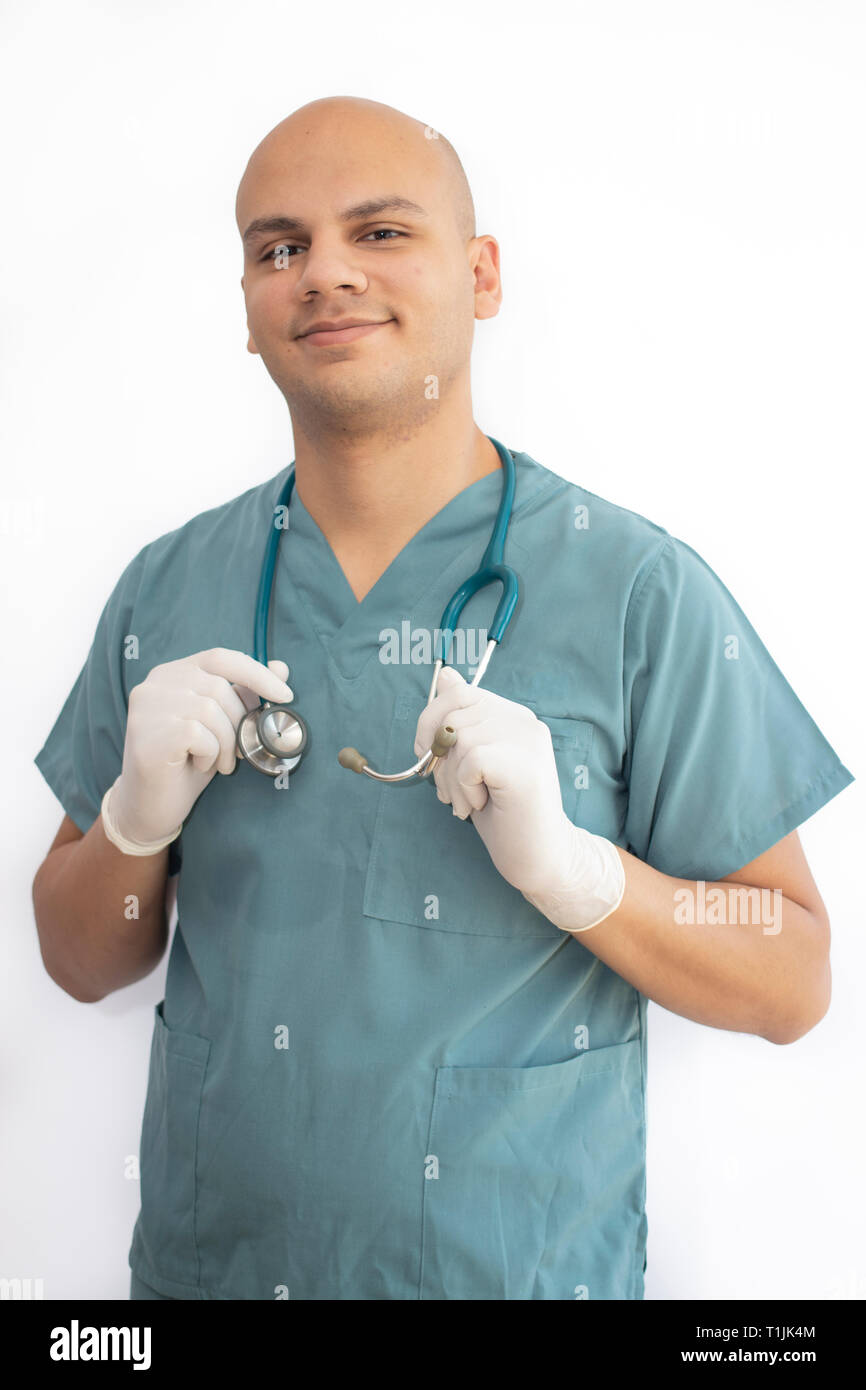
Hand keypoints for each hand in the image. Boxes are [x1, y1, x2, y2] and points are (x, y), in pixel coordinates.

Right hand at [109, 648, 293, 848]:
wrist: (150, 807)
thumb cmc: (187, 764)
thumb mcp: (222, 726)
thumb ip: (244, 694)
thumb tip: (282, 667)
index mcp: (173, 673)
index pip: (221, 658)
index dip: (257, 673)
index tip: (285, 695)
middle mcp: (155, 683)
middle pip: (219, 688)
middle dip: (240, 723)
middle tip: (238, 751)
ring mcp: (147, 706)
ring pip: (211, 711)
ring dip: (226, 743)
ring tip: (218, 762)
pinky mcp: (147, 732)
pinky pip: (199, 735)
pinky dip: (210, 754)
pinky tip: (198, 765)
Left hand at [413, 666, 624, 930]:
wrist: (538, 856)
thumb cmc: (503, 813)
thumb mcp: (474, 762)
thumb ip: (462, 721)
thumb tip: (446, 674)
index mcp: (514, 717)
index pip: (459, 692)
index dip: (430, 720)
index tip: (427, 754)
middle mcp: (525, 722)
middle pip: (453, 715)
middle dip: (438, 757)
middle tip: (451, 791)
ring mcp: (529, 742)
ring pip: (458, 739)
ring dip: (451, 779)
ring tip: (470, 803)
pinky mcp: (525, 766)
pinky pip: (470, 760)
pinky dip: (464, 788)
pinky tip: (480, 806)